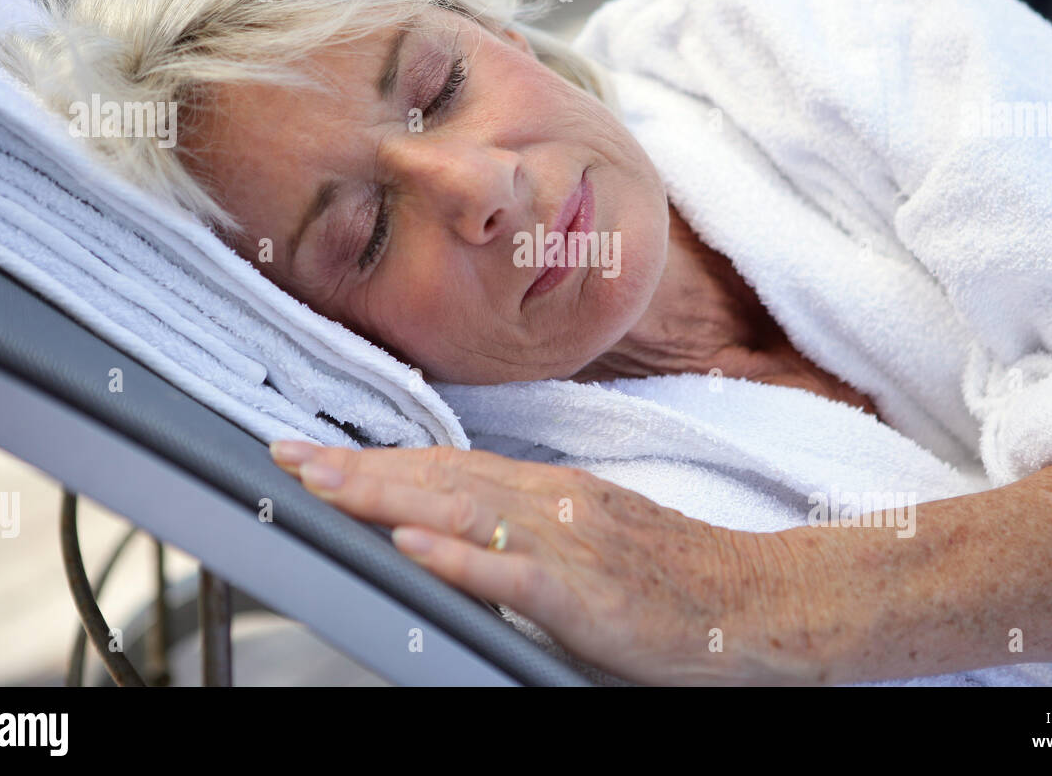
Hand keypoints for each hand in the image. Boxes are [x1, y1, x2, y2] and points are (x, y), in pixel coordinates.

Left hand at [270, 441, 818, 684]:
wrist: (763, 599)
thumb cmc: (679, 576)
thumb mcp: (592, 540)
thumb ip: (526, 531)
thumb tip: (456, 531)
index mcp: (551, 492)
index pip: (448, 464)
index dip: (378, 457)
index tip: (318, 452)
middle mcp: (554, 503)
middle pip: (442, 475)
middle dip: (359, 467)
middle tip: (288, 455)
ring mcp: (572, 543)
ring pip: (465, 510)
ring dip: (387, 496)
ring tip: (325, 485)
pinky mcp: (591, 595)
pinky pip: (515, 572)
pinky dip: (459, 555)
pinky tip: (413, 545)